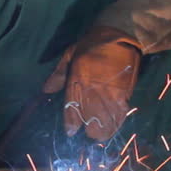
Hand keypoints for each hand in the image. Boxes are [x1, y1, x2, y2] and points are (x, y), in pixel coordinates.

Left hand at [43, 26, 141, 140]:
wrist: (120, 35)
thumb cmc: (92, 44)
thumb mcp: (70, 54)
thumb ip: (59, 74)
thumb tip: (46, 89)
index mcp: (76, 79)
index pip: (71, 107)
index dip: (71, 123)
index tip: (71, 133)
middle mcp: (92, 89)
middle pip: (90, 118)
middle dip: (89, 129)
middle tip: (89, 133)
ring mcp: (109, 92)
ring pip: (105, 119)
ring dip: (104, 130)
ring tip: (101, 136)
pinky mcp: (124, 92)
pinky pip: (120, 112)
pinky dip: (117, 121)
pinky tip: (114, 126)